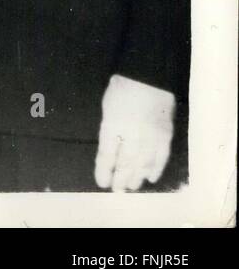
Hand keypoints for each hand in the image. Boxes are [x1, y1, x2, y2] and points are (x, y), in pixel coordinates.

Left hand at [94, 74, 174, 190]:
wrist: (148, 77)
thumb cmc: (122, 89)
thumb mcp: (107, 108)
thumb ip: (109, 130)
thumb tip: (111, 151)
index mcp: (113, 125)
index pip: (106, 155)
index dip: (104, 171)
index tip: (102, 182)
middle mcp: (132, 134)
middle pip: (125, 163)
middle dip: (120, 179)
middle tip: (117, 190)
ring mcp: (151, 136)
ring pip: (144, 164)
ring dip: (137, 177)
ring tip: (131, 187)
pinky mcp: (166, 135)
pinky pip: (161, 157)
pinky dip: (156, 168)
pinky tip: (150, 177)